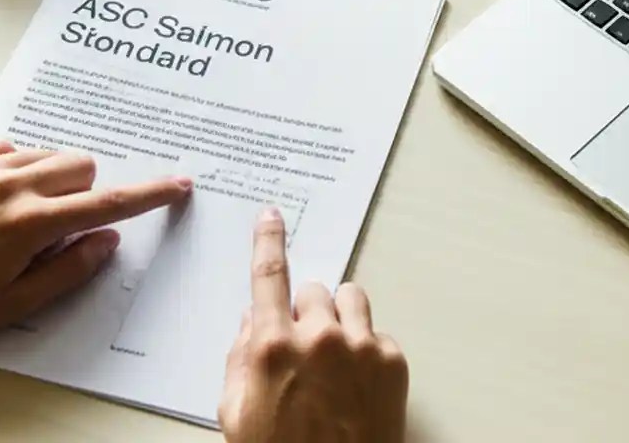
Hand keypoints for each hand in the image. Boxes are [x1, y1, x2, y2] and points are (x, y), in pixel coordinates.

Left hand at [0, 140, 191, 353]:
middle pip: (80, 164)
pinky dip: (13, 168)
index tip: (177, 184)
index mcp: (29, 224)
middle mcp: (7, 186)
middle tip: (58, 227)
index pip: (106, 203)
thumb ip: (73, 266)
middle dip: (83, 192)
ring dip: (49, 179)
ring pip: (44, 153)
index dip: (148, 194)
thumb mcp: (19, 301)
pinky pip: (5, 149)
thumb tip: (107, 237)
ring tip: (21, 216)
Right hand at [219, 208, 408, 442]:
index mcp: (272, 346)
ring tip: (334, 356)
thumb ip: (240, 356)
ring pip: (351, 299)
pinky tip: (356, 384)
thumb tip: (252, 321)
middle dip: (305, 311)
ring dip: (340, 318)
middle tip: (302, 347)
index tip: (271, 216)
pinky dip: (366, 350)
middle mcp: (319, 337)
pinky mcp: (393, 362)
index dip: (268, 240)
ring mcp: (361, 347)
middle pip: (312, 290)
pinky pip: (376, 333)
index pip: (269, 274)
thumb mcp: (235, 412)